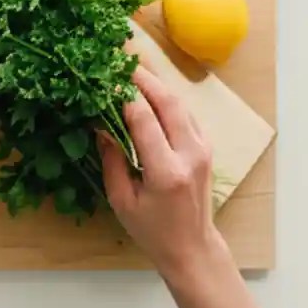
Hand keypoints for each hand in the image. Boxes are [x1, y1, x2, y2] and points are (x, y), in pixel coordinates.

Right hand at [101, 67, 256, 307]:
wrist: (193, 247)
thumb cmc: (152, 230)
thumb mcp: (122, 200)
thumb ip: (112, 161)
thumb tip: (101, 126)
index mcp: (166, 171)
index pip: (144, 120)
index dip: (124, 96)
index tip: (106, 79)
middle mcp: (189, 155)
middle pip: (168, 102)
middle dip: (144, 78)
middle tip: (121, 60)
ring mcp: (202, 149)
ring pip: (180, 104)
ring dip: (157, 84)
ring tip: (133, 68)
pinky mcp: (206, 147)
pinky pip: (186, 114)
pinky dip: (167, 98)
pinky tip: (151, 91)